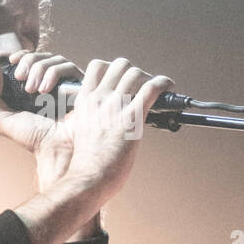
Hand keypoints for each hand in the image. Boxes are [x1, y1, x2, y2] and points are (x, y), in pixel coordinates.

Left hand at [0, 51, 82, 170]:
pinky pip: (68, 67)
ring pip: (54, 58)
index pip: (30, 59)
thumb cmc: (32, 137)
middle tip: (20, 78)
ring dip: (39, 69)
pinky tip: (45, 90)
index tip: (11, 61)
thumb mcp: (1, 120)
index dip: (21, 55)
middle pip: (42, 55)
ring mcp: (68, 82)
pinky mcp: (81, 84)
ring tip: (32, 90)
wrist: (56, 149)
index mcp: (35, 86)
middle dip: (28, 62)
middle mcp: (53, 82)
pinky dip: (53, 74)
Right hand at [0, 54, 173, 202]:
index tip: (119, 80)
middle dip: (132, 71)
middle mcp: (99, 99)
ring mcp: (115, 106)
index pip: (97, 67)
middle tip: (140, 84)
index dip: (111, 69)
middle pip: (118, 65)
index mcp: (85, 101)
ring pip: (134, 72)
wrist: (86, 179)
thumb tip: (87, 129)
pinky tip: (168, 85)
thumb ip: (83, 124)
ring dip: (148, 76)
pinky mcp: (132, 116)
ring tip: (158, 86)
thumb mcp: (75, 136)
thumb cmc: (79, 166)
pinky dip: (162, 82)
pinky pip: (151, 87)